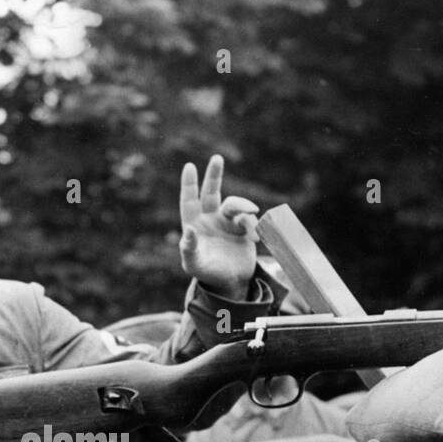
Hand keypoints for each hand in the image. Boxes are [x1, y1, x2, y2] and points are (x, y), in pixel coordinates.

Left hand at [179, 155, 258, 299]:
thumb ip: (188, 248)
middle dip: (214, 175)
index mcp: (195, 224)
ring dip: (242, 207)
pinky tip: (254, 238)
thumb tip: (188, 230)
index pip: (189, 201)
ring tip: (250, 219)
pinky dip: (252, 225)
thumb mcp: (193, 264)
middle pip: (211, 192)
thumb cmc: (207, 273)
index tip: (190, 166)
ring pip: (234, 205)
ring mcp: (227, 223)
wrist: (230, 283)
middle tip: (217, 158)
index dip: (189, 184)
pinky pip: (249, 219)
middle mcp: (210, 219)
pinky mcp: (243, 229)